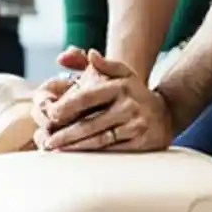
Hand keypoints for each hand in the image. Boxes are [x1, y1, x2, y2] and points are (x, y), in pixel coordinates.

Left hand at [34, 49, 175, 152]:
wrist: (165, 113)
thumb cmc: (134, 92)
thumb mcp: (123, 73)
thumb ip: (104, 64)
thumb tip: (90, 54)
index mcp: (119, 87)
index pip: (87, 97)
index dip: (67, 106)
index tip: (49, 115)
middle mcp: (128, 105)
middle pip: (90, 123)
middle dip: (65, 133)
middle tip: (46, 141)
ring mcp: (135, 125)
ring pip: (99, 139)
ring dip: (75, 147)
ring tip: (56, 150)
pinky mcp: (140, 142)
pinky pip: (112, 150)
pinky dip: (93, 155)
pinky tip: (78, 157)